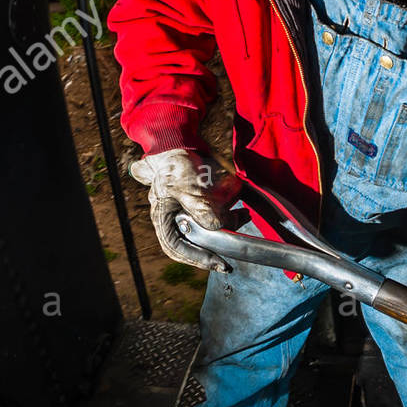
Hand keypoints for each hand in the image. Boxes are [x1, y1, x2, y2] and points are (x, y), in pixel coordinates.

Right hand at [129, 148, 240, 271]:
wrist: (179, 143)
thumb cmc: (178, 165)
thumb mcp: (188, 189)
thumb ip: (201, 210)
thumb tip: (217, 228)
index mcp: (163, 218)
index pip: (177, 248)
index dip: (198, 259)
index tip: (219, 264)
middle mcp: (173, 218)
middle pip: (195, 242)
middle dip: (216, 245)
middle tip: (236, 248)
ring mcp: (186, 211)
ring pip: (207, 229)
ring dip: (227, 227)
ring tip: (243, 217)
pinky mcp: (199, 203)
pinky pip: (214, 216)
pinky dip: (228, 216)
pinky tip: (241, 211)